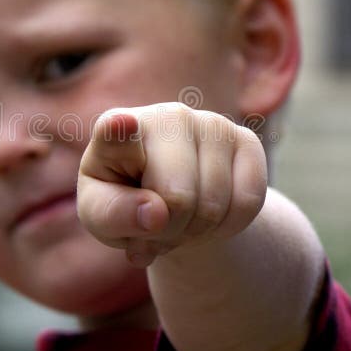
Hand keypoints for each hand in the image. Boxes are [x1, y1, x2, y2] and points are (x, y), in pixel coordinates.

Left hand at [76, 103, 266, 266]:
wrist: (169, 199)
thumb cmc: (124, 202)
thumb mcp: (102, 217)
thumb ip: (114, 216)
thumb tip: (155, 214)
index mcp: (114, 131)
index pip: (117, 132)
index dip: (119, 130)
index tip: (120, 123)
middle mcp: (166, 117)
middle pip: (177, 199)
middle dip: (169, 230)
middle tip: (155, 227)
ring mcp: (210, 123)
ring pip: (215, 205)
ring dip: (197, 232)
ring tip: (179, 222)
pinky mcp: (246, 140)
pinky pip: (248, 202)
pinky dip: (228, 226)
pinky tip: (209, 216)